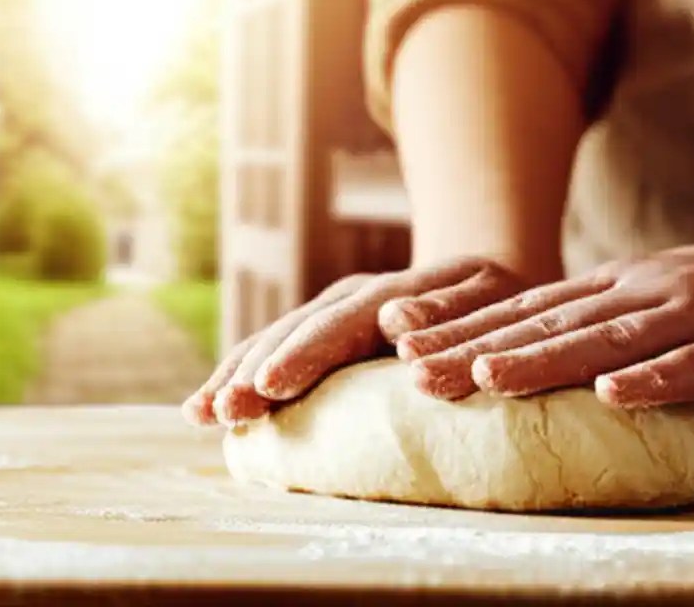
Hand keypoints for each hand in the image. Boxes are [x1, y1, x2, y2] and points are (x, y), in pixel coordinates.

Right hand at [182, 256, 524, 424]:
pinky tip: (201, 410)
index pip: (341, 323)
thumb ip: (446, 311)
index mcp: (389, 294)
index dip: (305, 354)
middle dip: (256, 371)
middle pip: (295, 334)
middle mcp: (349, 300)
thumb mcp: (486, 296)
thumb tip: (395, 321)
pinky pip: (268, 355)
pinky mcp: (317, 334)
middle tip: (225, 409)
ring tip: (199, 415)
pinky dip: (237, 379)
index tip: (273, 384)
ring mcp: (328, 315)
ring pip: (271, 343)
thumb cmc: (494, 301)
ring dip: (235, 377)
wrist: (483, 279)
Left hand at [392, 237, 693, 407]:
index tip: (399, 339)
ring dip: (543, 358)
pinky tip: (613, 398)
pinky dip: (654, 381)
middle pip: (548, 319)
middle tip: (408, 367)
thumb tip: (546, 354)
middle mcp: (648, 290)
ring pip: (608, 339)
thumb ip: (611, 323)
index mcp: (625, 283)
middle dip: (474, 343)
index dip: (461, 321)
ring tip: (482, 376)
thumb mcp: (669, 300)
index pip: (529, 302)